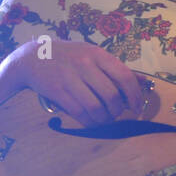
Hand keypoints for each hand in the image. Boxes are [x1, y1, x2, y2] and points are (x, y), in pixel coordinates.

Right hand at [0, 37, 151, 127]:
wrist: (33, 57)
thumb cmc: (69, 56)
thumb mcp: (92, 54)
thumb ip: (116, 68)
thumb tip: (143, 82)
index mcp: (97, 54)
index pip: (124, 76)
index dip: (134, 95)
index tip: (137, 106)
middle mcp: (84, 64)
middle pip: (110, 95)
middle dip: (118, 110)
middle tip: (118, 114)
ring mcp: (69, 77)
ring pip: (95, 106)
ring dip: (104, 118)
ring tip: (105, 119)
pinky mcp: (56, 90)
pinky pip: (78, 112)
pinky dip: (89, 121)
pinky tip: (92, 121)